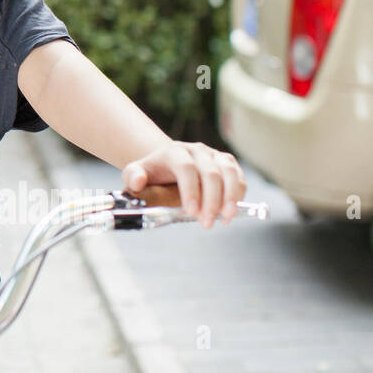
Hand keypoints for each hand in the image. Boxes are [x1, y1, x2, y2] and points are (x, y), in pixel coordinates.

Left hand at [121, 141, 246, 227]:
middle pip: (210, 172)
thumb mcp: (136, 173)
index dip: (190, 190)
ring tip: (224, 218)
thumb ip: (133, 177)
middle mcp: (196, 150)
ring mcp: (213, 155)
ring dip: (230, 197)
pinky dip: (238, 194)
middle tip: (206, 223)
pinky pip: (238, 176)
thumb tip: (138, 182)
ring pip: (228, 173)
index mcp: (174, 152)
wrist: (167, 163)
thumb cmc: (153, 172)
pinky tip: (231, 211)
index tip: (191, 211)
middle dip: (211, 200)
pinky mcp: (227, 162)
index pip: (186, 168)